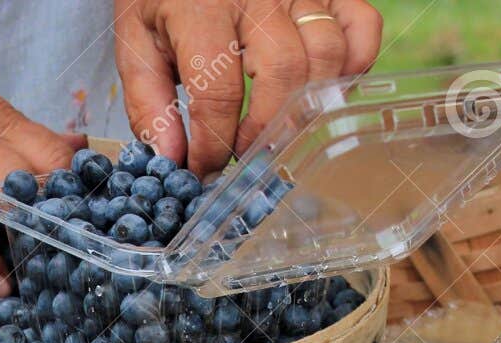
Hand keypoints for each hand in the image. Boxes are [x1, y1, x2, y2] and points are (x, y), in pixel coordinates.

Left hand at [115, 0, 382, 175]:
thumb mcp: (137, 44)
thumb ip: (149, 104)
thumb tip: (172, 161)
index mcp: (201, 7)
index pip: (218, 90)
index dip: (213, 144)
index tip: (205, 169)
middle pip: (283, 75)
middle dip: (264, 131)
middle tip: (244, 153)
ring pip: (327, 56)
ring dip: (306, 106)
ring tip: (276, 127)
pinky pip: (363, 28)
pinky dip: (353, 66)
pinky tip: (318, 90)